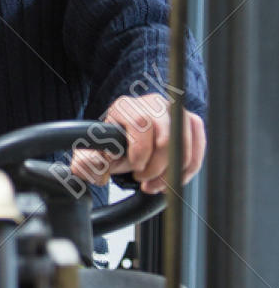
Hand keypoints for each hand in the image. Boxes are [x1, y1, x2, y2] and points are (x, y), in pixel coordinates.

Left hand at [69, 94, 205, 194]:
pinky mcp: (189, 122)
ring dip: (174, 169)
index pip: (140, 121)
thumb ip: (88, 163)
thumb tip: (96, 169)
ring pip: (185, 138)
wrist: (123, 142)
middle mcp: (151, 103)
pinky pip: (199, 143)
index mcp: (125, 107)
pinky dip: (190, 166)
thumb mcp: (93, 155)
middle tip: (144, 180)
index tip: (136, 168)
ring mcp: (173, 110)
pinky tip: (174, 179)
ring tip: (156, 184)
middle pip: (166, 131)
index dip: (141, 150)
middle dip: (158, 164)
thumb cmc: (109, 148)